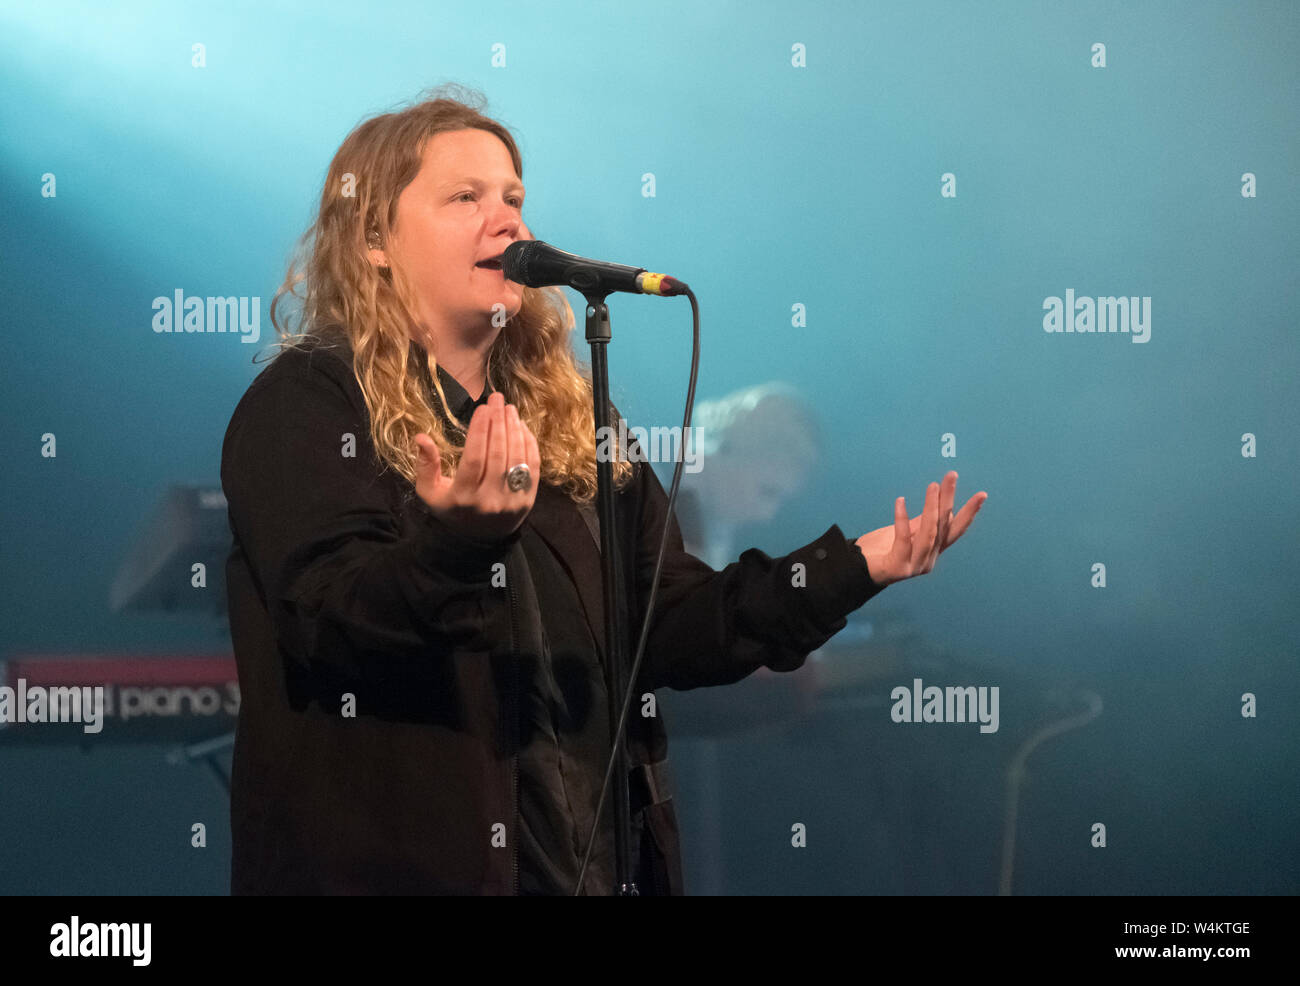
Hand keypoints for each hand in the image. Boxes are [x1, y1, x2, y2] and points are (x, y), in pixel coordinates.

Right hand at [414, 391, 540, 539]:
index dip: (480, 431)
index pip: (474, 459)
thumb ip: (425, 465)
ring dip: (515, 430)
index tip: (482, 408)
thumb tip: (421, 437)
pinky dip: (529, 444)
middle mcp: (489, 500)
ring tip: (509, 409)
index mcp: (463, 497)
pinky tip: (521, 427)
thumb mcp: (430, 492)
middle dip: (498, 423)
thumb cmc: (452, 508)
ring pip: (517, 459)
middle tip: (497, 399)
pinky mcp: (528, 500)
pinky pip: (532, 468)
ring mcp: (511, 501)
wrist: (480, 540)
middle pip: (497, 455)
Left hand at [854, 471, 986, 586]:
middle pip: (943, 527)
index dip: (968, 513)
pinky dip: (902, 519)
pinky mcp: (899, 567)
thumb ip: (921, 522)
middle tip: (952, 476)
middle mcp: (928, 559)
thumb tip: (937, 501)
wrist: (857, 570)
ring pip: (928, 533)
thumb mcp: (906, 532)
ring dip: (931, 508)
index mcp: (933, 550)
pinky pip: (903, 540)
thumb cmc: (881, 550)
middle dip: (949, 500)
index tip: (981, 495)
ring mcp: (915, 565)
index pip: (954, 529)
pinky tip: (901, 501)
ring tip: (933, 485)